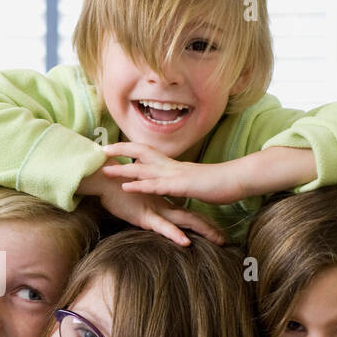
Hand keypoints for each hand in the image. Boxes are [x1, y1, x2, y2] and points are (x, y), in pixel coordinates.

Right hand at [78, 161, 225, 246]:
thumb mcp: (132, 200)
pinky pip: (162, 227)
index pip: (186, 211)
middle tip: (225, 240)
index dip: (201, 220)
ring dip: (202, 230)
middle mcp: (162, 205)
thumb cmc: (113, 188)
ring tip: (219, 240)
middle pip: (191, 216)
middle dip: (209, 227)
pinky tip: (185, 243)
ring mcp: (155, 210)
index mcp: (161, 202)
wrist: (100, 177)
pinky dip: (174, 234)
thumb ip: (143, 204)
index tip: (215, 230)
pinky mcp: (144, 216)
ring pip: (184, 221)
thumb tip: (150, 213)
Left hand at [100, 142, 248, 204]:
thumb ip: (177, 182)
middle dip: (119, 152)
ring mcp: (176, 175)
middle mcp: (171, 167)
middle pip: (140, 154)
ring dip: (123, 170)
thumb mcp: (192, 181)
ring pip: (144, 170)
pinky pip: (157, 186)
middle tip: (99, 152)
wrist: (238, 179)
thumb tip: (167, 184)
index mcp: (173, 166)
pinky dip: (140, 186)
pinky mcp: (182, 186)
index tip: (110, 148)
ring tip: (104, 170)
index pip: (146, 153)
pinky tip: (126, 188)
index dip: (128, 149)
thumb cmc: (217, 182)